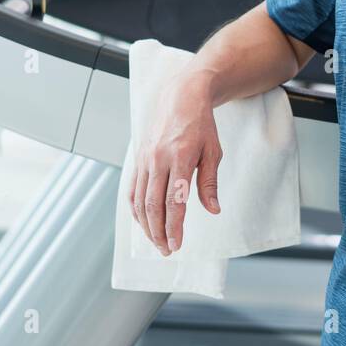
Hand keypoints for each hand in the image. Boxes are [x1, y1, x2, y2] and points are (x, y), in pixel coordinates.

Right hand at [127, 76, 222, 255]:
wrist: (180, 95)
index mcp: (179, 157)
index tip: (177, 245)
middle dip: (158, 232)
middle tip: (167, 250)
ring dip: (146, 225)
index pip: (174, 201)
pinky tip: (143, 222)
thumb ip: (209, 182)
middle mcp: (157, 159)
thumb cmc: (200, 123)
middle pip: (153, 205)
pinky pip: (132, 189)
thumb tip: (213, 209)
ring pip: (140, 200)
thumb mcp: (213, 151)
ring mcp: (145, 159)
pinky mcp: (138, 158)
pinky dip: (136, 209)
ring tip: (156, 241)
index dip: (174, 227)